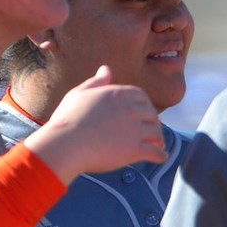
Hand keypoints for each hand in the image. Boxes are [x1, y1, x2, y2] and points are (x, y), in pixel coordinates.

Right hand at [24, 65, 165, 180]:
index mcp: (117, 94)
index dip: (145, 105)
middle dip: (154, 122)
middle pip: (151, 114)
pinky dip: (160, 156)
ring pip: (156, 133)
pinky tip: (161, 158)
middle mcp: (129, 109)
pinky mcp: (135, 149)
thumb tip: (106, 69)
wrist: (65, 143)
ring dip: (159, 139)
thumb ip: (96, 82)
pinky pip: (155, 152)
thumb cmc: (67, 120)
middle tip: (153, 131)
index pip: (141, 96)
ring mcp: (134, 129)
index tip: (144, 113)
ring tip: (158, 145)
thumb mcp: (78, 94)